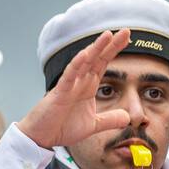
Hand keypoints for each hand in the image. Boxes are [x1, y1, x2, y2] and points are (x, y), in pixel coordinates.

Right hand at [18, 28, 131, 149]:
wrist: (41, 137)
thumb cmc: (61, 128)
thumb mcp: (93, 125)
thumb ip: (110, 119)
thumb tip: (128, 117)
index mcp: (87, 87)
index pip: (103, 64)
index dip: (114, 50)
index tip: (127, 38)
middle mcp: (79, 82)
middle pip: (96, 59)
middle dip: (110, 45)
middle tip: (126, 31)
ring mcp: (68, 86)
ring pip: (83, 63)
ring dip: (95, 48)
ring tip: (107, 35)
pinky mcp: (59, 93)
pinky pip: (68, 77)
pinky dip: (76, 65)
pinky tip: (84, 54)